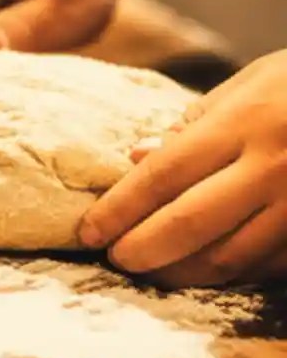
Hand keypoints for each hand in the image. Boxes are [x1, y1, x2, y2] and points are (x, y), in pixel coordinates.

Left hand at [79, 50, 286, 287]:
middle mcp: (274, 166)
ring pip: (228, 258)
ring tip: (151, 270)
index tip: (88, 231)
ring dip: (180, 272)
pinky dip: (229, 273)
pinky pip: (266, 266)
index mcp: (246, 123)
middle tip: (115, 260)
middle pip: (189, 225)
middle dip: (141, 250)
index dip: (118, 209)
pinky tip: (203, 270)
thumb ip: (192, 124)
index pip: (163, 176)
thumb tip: (136, 158)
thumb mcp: (250, 83)